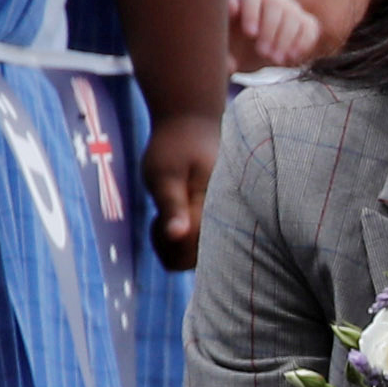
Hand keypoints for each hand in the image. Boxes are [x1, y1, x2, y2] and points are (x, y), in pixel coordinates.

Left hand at [142, 112, 219, 268]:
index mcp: (217, 211)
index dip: (168, 245)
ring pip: (195, 258)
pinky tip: (178, 214)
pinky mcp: (218, 221)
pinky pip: (198, 248)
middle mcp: (227, 221)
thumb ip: (172, 205)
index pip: (191, 253)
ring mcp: (224, 223)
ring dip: (175, 243)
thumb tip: (178, 236)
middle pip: (193, 261)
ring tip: (170, 212)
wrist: (193, 125)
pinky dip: (182, 237)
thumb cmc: (175, 146)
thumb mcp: (164, 174)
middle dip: (171, 245)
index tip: (159, 220)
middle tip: (162, 215)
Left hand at [227, 0, 320, 71]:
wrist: (243, 51)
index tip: (250, 33)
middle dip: (271, 31)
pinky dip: (303, 42)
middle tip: (262, 52)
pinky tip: (291, 57)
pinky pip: (309, 27)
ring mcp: (288, 4)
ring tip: (274, 59)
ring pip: (294, 16)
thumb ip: (218, 23)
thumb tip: (232, 4)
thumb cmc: (225, 40)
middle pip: (275, 4)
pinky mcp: (303, 19)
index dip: (252, 11)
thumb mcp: (217, 35)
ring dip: (285, 40)